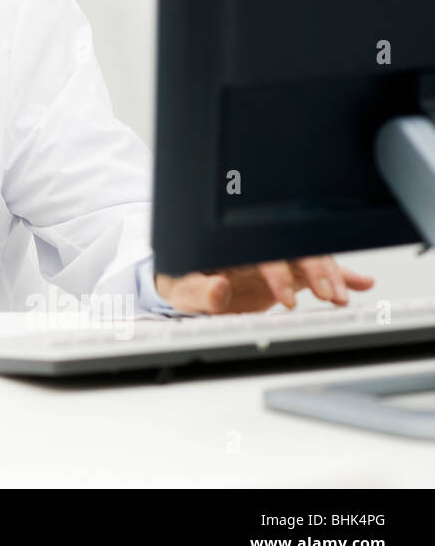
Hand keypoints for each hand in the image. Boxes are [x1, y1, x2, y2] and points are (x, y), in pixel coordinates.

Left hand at [154, 255, 374, 314]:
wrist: (186, 286)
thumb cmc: (182, 283)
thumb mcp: (182, 290)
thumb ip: (199, 291)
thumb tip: (216, 289)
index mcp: (233, 246)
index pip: (262, 252)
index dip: (277, 273)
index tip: (286, 299)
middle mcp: (258, 247)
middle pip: (294, 250)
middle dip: (315, 270)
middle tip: (330, 296)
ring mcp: (274, 259)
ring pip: (309, 258)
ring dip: (331, 274)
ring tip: (343, 297)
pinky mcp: (286, 272)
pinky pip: (315, 270)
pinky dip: (339, 275)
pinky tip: (362, 282)